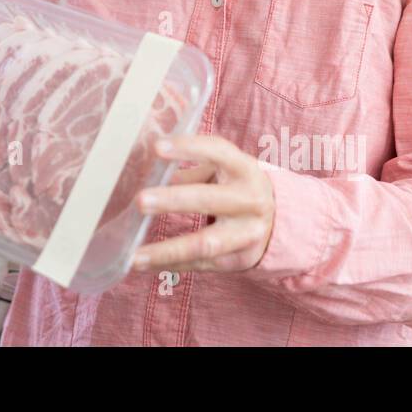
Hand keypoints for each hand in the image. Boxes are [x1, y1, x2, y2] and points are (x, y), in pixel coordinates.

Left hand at [129, 134, 274, 273]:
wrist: (276, 221)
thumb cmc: (236, 187)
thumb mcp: (222, 171)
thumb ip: (189, 171)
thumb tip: (147, 172)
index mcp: (245, 169)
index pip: (218, 152)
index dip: (189, 148)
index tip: (157, 147)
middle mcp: (250, 200)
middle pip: (208, 200)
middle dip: (173, 200)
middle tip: (139, 200)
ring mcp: (247, 233)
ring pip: (205, 244)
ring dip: (167, 250)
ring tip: (135, 256)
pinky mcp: (239, 259)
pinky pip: (200, 264)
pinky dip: (170, 264)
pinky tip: (144, 264)